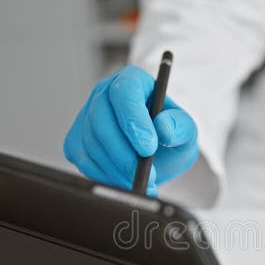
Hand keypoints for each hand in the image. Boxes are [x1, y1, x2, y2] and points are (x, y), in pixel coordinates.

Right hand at [63, 65, 198, 196]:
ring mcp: (87, 116)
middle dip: (123, 152)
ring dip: (116, 169)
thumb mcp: (186, 130)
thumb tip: (164, 127)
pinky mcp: (77, 140)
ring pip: (91, 142)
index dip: (133, 119)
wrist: (159, 154)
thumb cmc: (172, 135)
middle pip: (101, 118)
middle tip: (145, 174)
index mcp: (132, 81)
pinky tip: (124, 182)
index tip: (148, 147)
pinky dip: (104, 176)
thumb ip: (181, 126)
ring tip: (141, 183)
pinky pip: (84, 160)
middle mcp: (104, 94)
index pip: (124, 92)